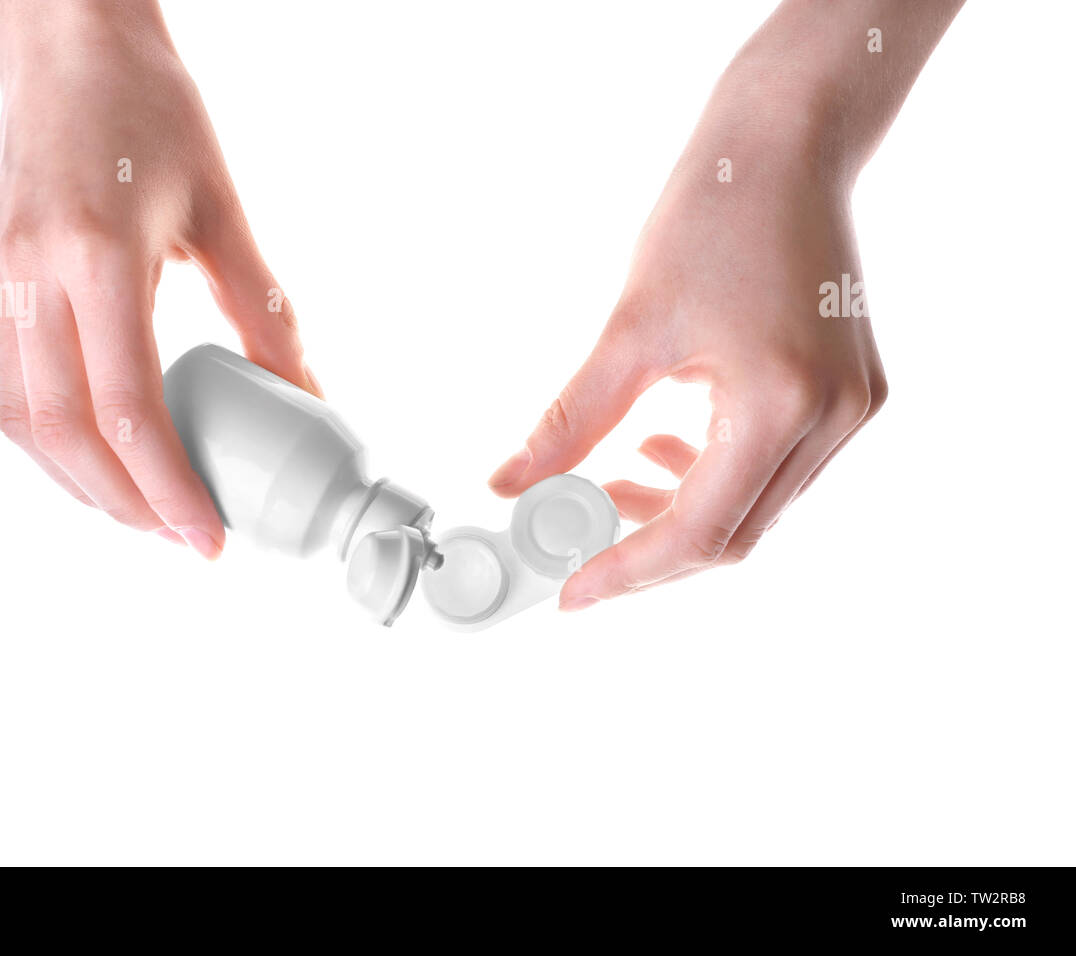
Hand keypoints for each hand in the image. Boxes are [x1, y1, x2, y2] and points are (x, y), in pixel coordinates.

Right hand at [0, 0, 317, 559]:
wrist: (66, 44)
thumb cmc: (150, 110)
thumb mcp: (224, 210)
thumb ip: (264, 311)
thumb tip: (304, 395)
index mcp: (98, 255)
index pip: (128, 408)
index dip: (169, 489)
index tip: (207, 537)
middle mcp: (33, 276)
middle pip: (65, 435)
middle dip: (127, 506)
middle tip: (183, 537)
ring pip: (24, 425)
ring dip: (84, 486)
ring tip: (148, 511)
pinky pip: (11, 391)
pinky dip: (58, 444)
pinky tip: (106, 456)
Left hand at [488, 51, 888, 607]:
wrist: (787, 145)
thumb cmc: (714, 216)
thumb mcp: (630, 328)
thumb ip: (570, 421)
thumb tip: (511, 484)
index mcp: (783, 404)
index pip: (699, 532)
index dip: (628, 570)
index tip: (573, 591)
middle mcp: (833, 420)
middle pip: (732, 534)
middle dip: (649, 546)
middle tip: (579, 537)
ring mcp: (851, 410)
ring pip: (756, 508)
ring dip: (680, 511)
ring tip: (614, 483)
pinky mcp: (852, 394)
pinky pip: (779, 468)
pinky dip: (716, 475)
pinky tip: (664, 446)